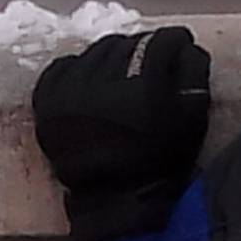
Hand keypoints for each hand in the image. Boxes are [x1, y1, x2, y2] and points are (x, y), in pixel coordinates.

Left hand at [32, 28, 211, 240]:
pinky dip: (79, 68)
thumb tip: (187, 47)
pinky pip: (62, 66)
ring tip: (123, 72)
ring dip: (114, 56)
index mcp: (143, 88)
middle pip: (128, 43)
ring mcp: (69, 92)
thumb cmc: (160, 162)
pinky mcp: (46, 102)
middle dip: (145, 48)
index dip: (176, 40)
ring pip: (95, 51)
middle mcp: (102, 84)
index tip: (180, 43)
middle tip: (153, 62)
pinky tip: (92, 80)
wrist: (114, 200)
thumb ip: (194, 76)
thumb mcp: (193, 121)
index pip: (161, 41)